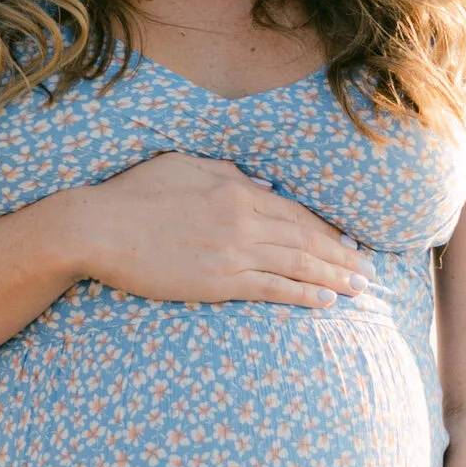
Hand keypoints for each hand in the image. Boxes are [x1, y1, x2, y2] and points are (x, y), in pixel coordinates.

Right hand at [67, 153, 369, 309]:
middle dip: (340, 254)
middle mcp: (242, 219)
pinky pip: (271, 288)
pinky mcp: (218, 281)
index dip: (326, 228)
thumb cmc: (134, 194)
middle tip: (366, 269)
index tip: (349, 240)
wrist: (99, 227)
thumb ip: (228, 173)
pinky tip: (324, 301)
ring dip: (331, 276)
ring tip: (356, 288)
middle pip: (304, 238)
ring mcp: (232, 251)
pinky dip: (302, 294)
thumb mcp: (185, 166)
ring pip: (295, 264)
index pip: (294, 212)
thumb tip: (263, 186)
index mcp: (235, 189)